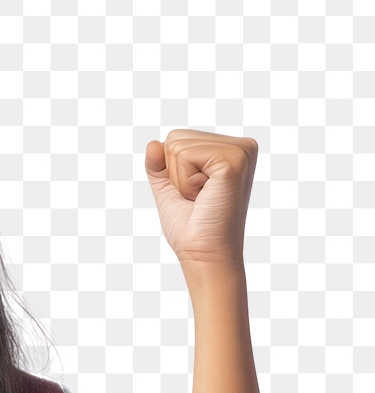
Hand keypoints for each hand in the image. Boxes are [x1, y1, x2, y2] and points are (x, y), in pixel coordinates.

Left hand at [144, 129, 257, 268]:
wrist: (203, 254)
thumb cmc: (190, 228)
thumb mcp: (168, 190)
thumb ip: (158, 165)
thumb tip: (152, 143)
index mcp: (228, 150)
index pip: (178, 138)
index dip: (173, 172)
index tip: (194, 194)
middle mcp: (239, 146)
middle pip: (177, 138)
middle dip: (176, 174)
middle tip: (198, 198)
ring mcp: (240, 150)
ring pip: (178, 146)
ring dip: (181, 181)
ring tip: (202, 198)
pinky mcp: (234, 159)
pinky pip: (186, 155)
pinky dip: (186, 182)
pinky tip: (206, 196)